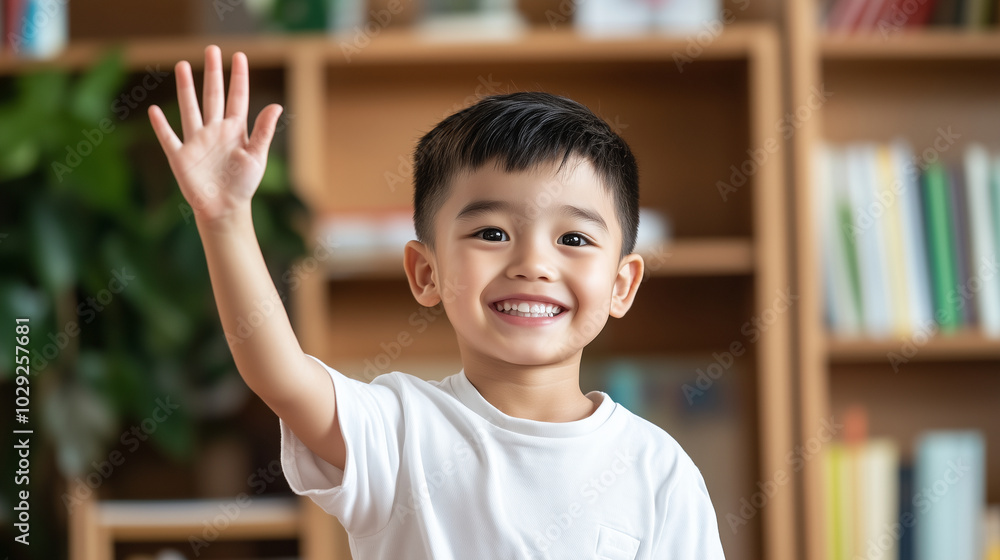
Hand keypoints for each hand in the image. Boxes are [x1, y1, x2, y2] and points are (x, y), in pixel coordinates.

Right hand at [148, 45, 283, 225]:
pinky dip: (160, 125)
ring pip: (190, 108)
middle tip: (211, 49)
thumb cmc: (244, 185)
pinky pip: (168, 137)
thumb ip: (264, 131)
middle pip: (213, 95)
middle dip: (213, 73)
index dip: (238, 77)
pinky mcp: (180, 156)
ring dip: (185, 88)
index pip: (237, 98)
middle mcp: (215, 131)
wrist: (225, 209)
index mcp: (235, 131)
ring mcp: (196, 141)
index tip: (239, 56)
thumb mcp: (257, 157)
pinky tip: (154, 109)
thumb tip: (276, 106)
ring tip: (181, 65)